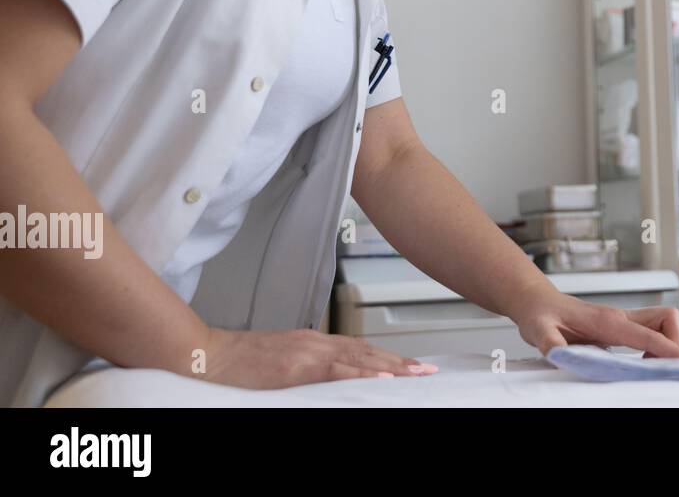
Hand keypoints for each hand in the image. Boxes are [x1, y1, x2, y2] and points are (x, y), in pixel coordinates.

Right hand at [193, 326, 436, 387]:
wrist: (210, 354)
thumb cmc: (240, 362)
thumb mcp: (281, 360)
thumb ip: (308, 365)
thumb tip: (332, 377)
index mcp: (313, 342)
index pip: (360, 348)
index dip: (389, 356)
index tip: (412, 365)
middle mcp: (316, 342)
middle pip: (367, 351)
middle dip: (400, 361)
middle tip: (428, 370)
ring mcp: (307, 352)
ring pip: (359, 357)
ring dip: (392, 366)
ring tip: (417, 374)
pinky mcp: (296, 366)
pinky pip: (336, 369)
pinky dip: (363, 372)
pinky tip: (383, 377)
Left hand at [509, 283, 678, 358]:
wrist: (538, 302)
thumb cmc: (541, 316)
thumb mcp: (540, 332)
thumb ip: (551, 344)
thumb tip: (559, 355)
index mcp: (607, 321)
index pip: (648, 335)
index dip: (670, 349)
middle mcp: (621, 317)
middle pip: (668, 320)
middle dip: (676, 342)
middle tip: (662, 368)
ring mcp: (624, 319)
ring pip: (664, 322)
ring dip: (669, 343)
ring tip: (650, 367)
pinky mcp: (623, 324)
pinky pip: (654, 330)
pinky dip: (660, 344)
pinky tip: (642, 362)